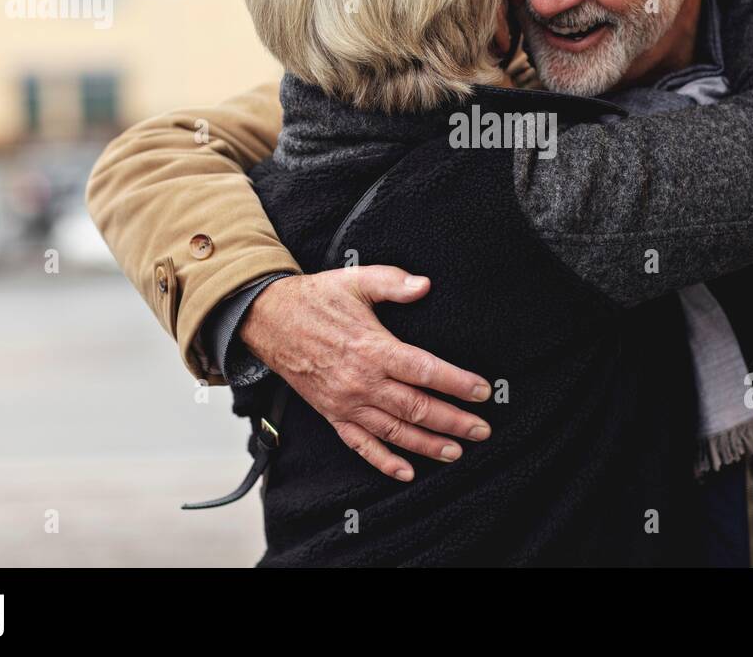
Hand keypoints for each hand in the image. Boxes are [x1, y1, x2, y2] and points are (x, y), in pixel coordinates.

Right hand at [240, 267, 492, 481]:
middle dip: (454, 421)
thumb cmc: (316, 299)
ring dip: (427, 445)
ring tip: (456, 452)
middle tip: (482, 429)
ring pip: (394, 432)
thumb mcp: (356, 280)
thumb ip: (393, 282)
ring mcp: (346, 402)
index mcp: (373, 348)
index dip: (457, 383)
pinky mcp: (332, 414)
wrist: (269, 320)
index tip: (482, 391)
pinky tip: (406, 472)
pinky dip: (383, 462)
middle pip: (416, 408)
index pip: (425, 371)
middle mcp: (362, 382)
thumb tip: (425, 285)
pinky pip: (360, 444)